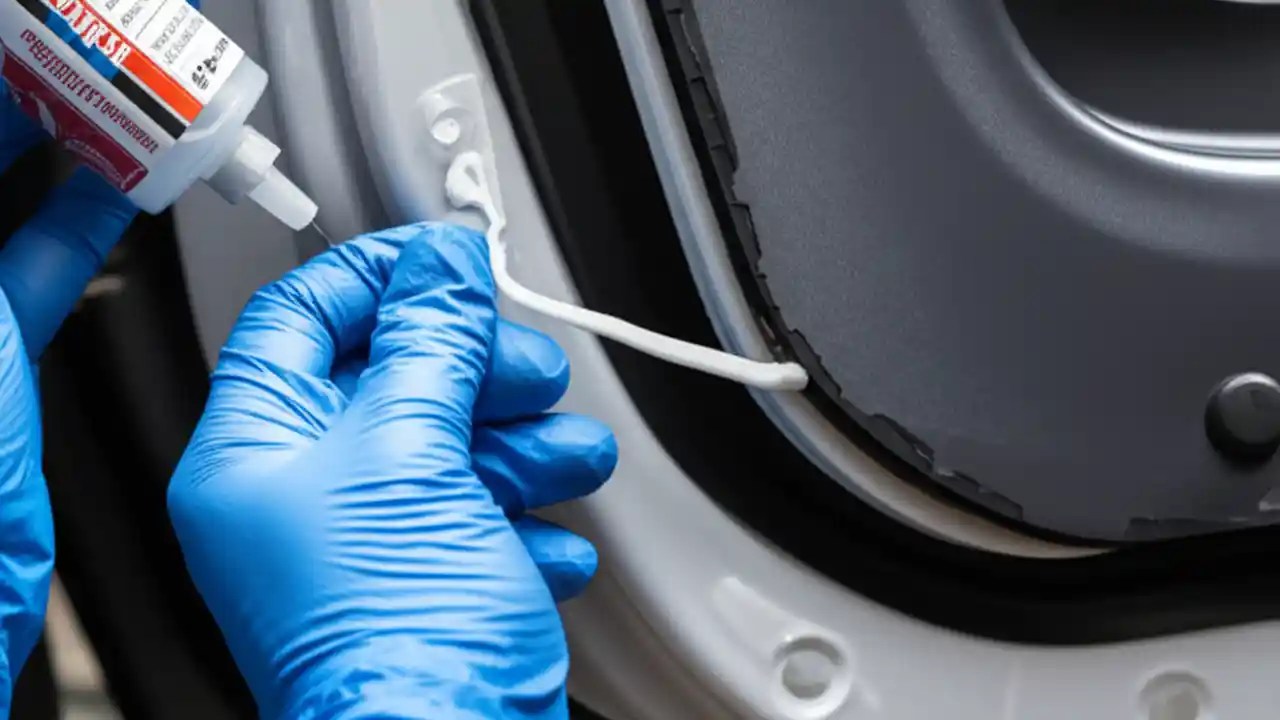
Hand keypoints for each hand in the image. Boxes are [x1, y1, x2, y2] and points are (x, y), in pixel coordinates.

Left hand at [0, 81, 137, 710]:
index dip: (4, 69)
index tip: (39, 34)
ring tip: (117, 96)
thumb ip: (8, 234)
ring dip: (65, 143)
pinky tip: (118, 183)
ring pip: (2, 196)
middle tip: (87, 51)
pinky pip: (38, 259)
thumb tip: (19, 106)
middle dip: (31, 91)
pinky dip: (83, 216)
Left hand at [168, 223, 617, 718]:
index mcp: (255, 456)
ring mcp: (364, 545)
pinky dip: (525, 521)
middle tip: (529, 371)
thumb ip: (428, 343)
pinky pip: (478, 521)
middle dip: (475, 370)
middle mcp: (300, 499)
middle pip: (390, 381)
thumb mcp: (413, 455)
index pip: (295, 321)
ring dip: (522, 446)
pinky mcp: (424, 586)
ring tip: (570, 457)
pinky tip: (552, 542)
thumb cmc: (396, 641)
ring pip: (449, 450)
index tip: (444, 261)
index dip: (374, 278)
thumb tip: (440, 261)